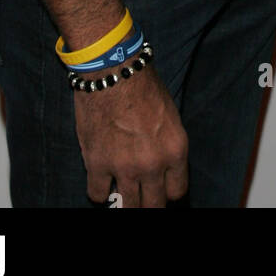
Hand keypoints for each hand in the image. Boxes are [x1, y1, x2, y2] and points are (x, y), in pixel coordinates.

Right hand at [74, 62, 188, 208]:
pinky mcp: (97, 164)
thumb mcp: (169, 114)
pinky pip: (97, 195)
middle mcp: (153, 164)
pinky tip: (101, 181)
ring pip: (128, 206)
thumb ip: (166, 144)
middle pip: (155, 205)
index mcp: (175, 150)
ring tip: (122, 192)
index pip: (177, 191)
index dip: (168, 190)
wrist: (112, 69)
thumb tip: (162, 163)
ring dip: (125, 200)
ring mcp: (125, 168)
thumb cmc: (142, 83)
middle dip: (149, 202)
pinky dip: (99, 191)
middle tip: (142, 196)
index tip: (161, 187)